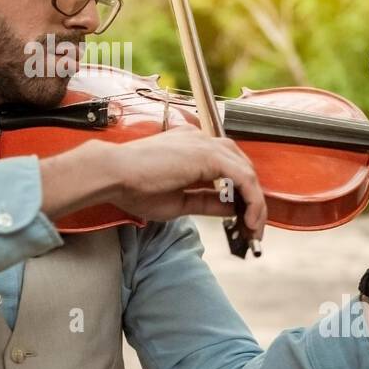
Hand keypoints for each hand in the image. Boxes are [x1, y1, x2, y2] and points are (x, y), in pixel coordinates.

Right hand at [95, 127, 267, 235]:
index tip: (242, 219)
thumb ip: (207, 201)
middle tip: (252, 227)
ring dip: (255, 202)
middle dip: (252, 198)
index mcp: (190, 147)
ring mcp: (206, 144)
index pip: (227, 166)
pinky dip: (252, 200)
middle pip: (241, 166)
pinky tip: (250, 220)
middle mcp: (201, 141)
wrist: (113, 174)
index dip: (238, 193)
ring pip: (246, 171)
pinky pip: (243, 178)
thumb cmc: (132, 186)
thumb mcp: (178, 201)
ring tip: (253, 228)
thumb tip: (232, 209)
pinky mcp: (209, 155)